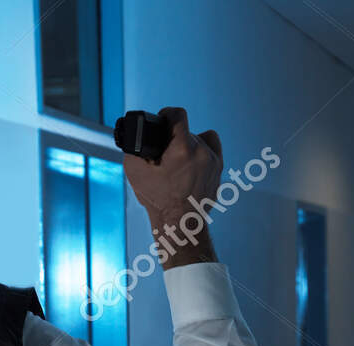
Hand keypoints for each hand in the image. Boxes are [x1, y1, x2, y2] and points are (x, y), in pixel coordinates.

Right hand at [122, 108, 222, 267]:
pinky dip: (202, 146)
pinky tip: (193, 154)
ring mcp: (213, 160)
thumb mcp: (134, 170)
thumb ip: (134, 148)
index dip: (166, 113)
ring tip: (177, 157)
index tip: (161, 119)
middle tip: (163, 151)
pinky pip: (212, 144)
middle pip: (185, 129)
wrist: (180, 223)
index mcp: (182, 149)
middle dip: (173, 136)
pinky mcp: (219, 167)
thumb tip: (135, 136)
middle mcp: (201, 152)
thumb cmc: (157, 199)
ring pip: (199, 137)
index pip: (177, 114)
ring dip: (187, 142)